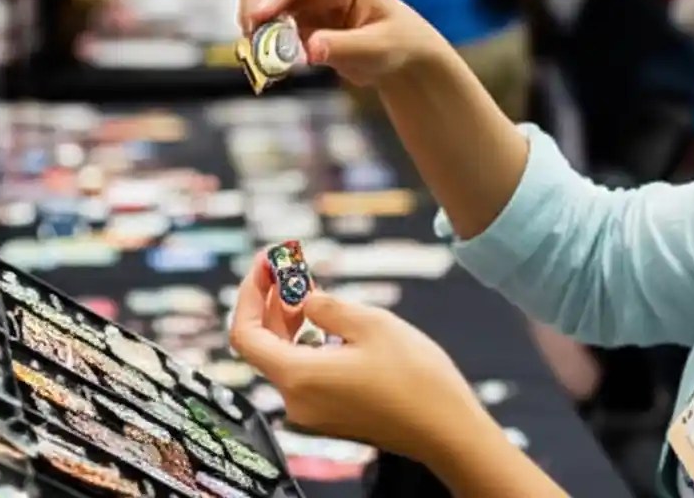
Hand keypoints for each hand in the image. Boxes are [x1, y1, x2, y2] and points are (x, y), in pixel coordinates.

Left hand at [229, 252, 487, 463]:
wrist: (448, 431)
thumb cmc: (415, 377)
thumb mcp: (369, 324)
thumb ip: (325, 306)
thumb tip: (302, 298)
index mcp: (298, 377)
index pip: (245, 333)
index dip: (249, 294)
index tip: (265, 264)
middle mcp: (296, 401)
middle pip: (263, 344)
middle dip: (271, 301)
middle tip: (288, 266)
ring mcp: (312, 413)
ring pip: (284, 358)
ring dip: (290, 320)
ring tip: (309, 287)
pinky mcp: (330, 416)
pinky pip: (304, 373)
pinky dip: (307, 342)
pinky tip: (327, 321)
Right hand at [237, 0, 440, 86]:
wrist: (400, 57)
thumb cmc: (398, 45)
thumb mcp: (378, 49)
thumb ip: (344, 47)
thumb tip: (310, 49)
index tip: (255, 16)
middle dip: (255, 12)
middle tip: (251, 45)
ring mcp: (301, 1)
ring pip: (259, 5)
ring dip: (254, 31)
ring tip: (262, 59)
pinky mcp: (293, 21)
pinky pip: (264, 28)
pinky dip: (259, 44)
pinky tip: (267, 63)